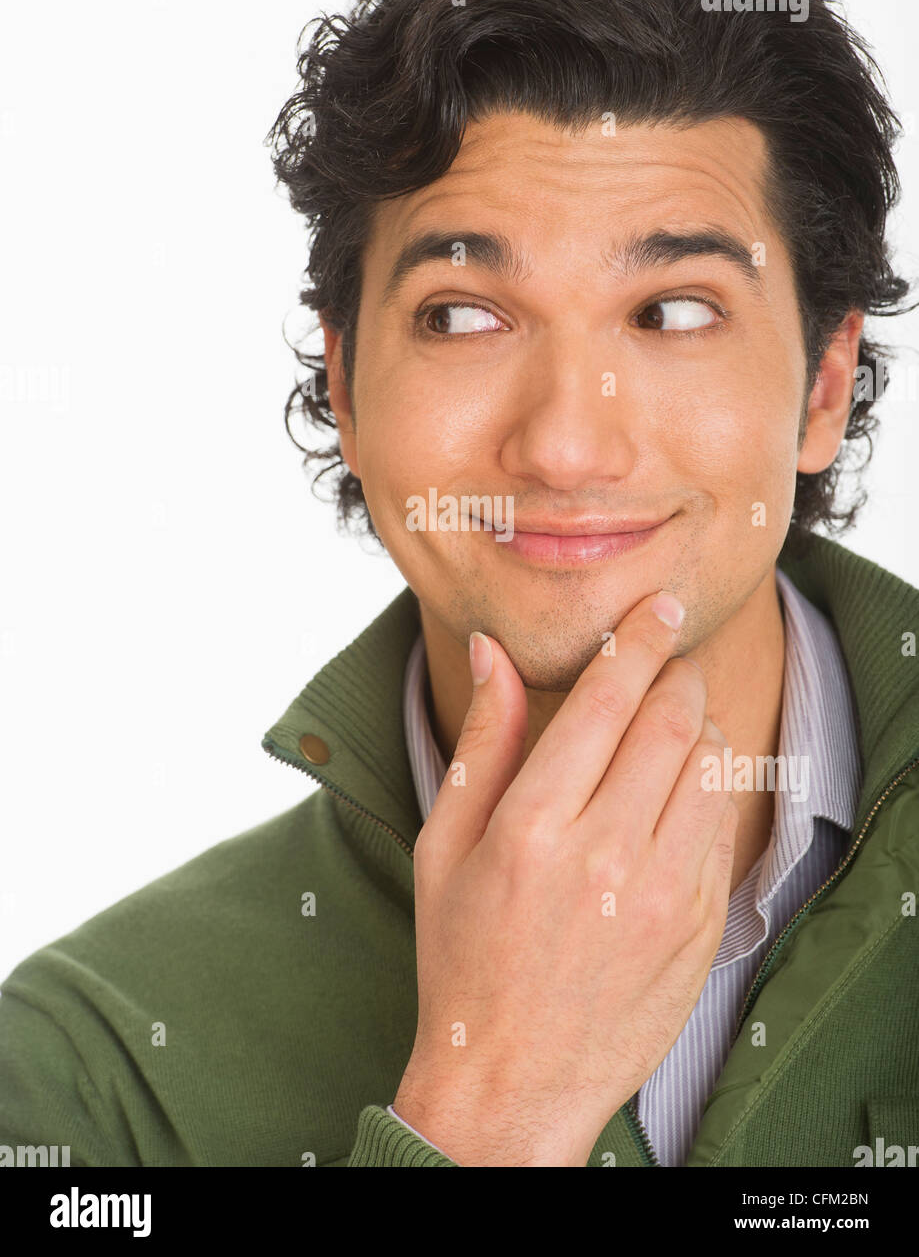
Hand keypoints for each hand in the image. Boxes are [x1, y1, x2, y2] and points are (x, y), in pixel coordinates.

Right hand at [393, 591, 736, 1165]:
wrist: (511, 1079)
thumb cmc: (463, 956)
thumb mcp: (446, 844)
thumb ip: (483, 740)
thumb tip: (492, 651)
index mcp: (534, 828)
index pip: (607, 700)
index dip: (637, 640)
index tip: (655, 607)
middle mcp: (607, 856)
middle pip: (673, 721)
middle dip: (675, 673)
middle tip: (663, 662)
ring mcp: (662, 895)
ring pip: (714, 766)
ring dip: (699, 726)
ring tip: (671, 726)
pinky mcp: (698, 926)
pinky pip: (725, 825)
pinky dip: (711, 788)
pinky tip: (677, 793)